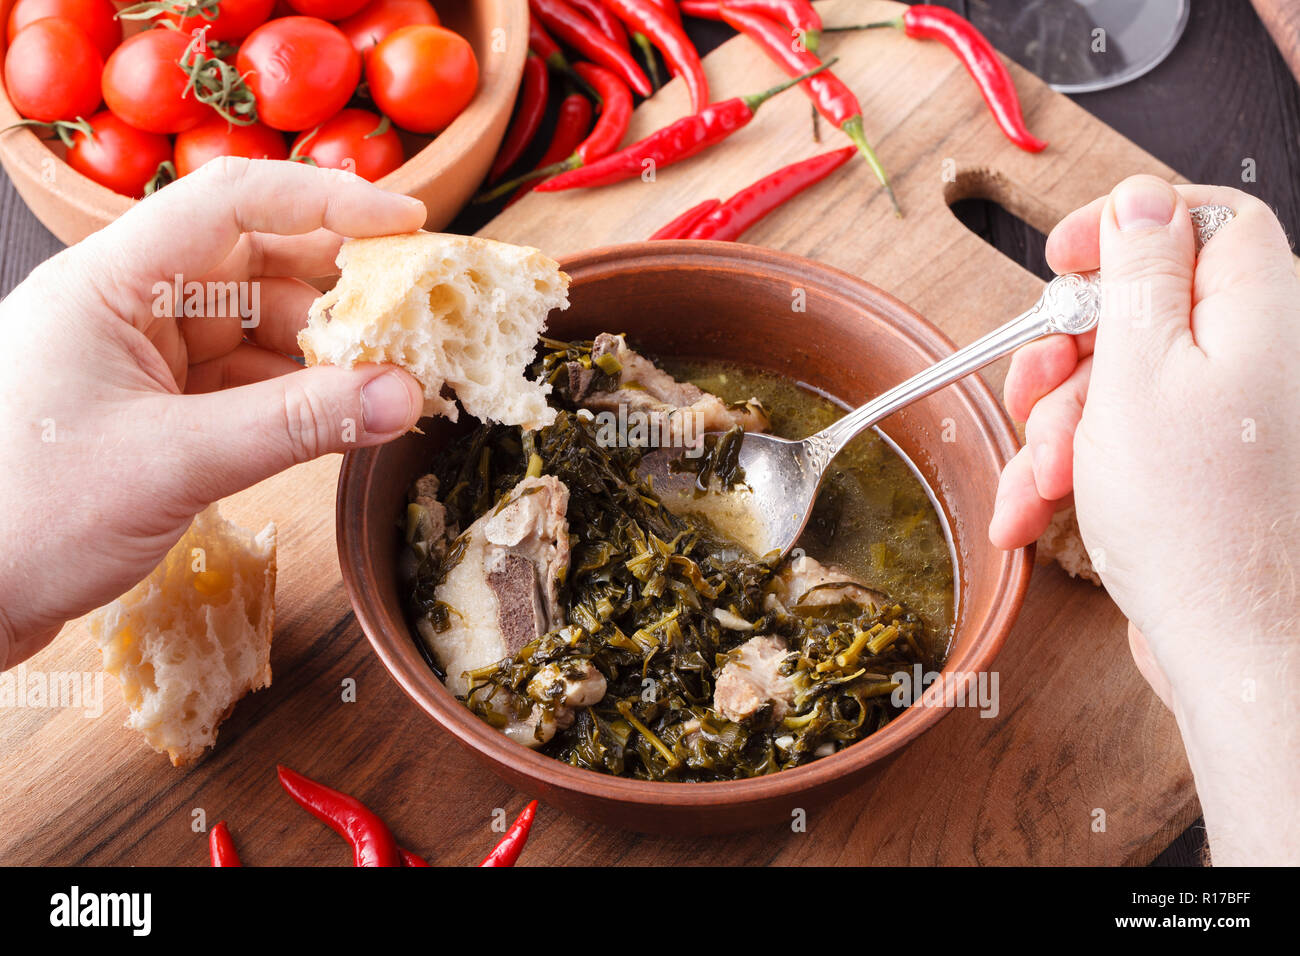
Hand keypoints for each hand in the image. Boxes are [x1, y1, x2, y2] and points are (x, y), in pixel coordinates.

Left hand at [0, 158, 426, 668]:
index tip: (408, 223)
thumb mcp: (173, 462)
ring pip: (260, 327)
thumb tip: (405, 395)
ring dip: (325, 351)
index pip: (230, 203)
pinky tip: (343, 417)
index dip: (327, 202)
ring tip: (389, 381)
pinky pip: (248, 384)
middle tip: (416, 312)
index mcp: (110, 283)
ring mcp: (144, 361)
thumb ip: (296, 425)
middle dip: (338, 286)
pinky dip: (299, 397)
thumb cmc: (27, 517)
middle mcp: (129, 307)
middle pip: (255, 262)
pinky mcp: (158, 412)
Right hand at [990, 176, 1299, 862]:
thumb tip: (1142, 198)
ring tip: (1036, 483)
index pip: (1203, 221)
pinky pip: (1124, 443)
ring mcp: (1226, 418)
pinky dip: (1072, 471)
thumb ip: (1138, 275)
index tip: (1061, 258)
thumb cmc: (1197, 522)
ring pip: (1119, 384)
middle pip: (1143, 310)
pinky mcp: (1199, 472)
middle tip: (1032, 392)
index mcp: (1260, 312)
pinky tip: (1034, 512)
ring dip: (1058, 429)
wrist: (1238, 649)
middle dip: (1068, 356)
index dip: (1125, 227)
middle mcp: (1255, 357)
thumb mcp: (1141, 374)